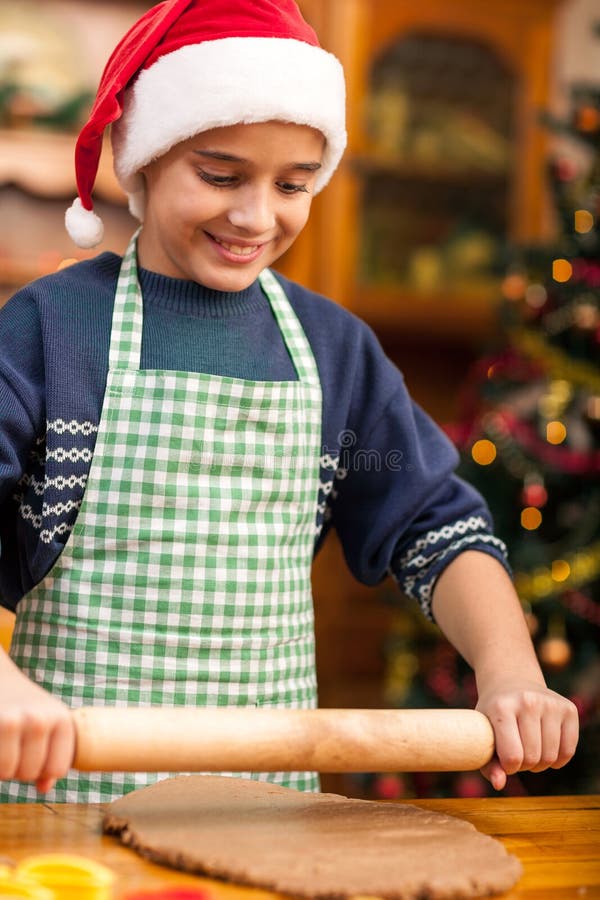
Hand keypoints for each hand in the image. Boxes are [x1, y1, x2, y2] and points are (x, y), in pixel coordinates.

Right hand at [0, 652, 74, 792]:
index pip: (57, 769)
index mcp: (62, 721)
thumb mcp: (48, 724)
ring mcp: (15, 721)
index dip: (42, 769)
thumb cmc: (25, 707)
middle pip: (30, 773)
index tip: (34, 754)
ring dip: (2, 766)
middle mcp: (41, 720)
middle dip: (18, 767)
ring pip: (7, 772)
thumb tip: (44, 788)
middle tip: (14, 746)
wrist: (0, 676)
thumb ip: (52, 756)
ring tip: (4, 744)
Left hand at [476, 678, 578, 790]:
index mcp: (501, 707)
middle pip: (533, 759)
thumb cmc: (494, 714)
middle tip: (516, 753)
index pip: (512, 756)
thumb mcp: (482, 734)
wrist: (511, 681)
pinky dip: (558, 760)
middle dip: (524, 765)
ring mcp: (550, 703)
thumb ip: (487, 763)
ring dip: (540, 763)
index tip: (504, 760)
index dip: (509, 767)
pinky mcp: (568, 708)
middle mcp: (527, 701)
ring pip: (551, 757)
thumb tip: (499, 785)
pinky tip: (545, 748)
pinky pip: (568, 751)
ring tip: (529, 750)